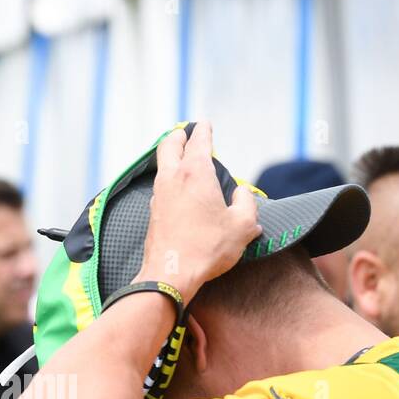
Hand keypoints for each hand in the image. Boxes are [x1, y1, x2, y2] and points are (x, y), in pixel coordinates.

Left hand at [139, 121, 261, 300]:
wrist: (170, 275)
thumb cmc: (207, 249)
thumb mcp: (242, 226)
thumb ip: (247, 204)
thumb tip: (241, 194)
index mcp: (195, 173)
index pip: (198, 141)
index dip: (203, 130)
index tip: (205, 124)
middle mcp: (172, 179)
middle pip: (169, 145)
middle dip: (178, 135)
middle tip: (184, 132)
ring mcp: (158, 196)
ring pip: (162, 166)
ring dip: (170, 157)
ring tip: (179, 158)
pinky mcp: (152, 214)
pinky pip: (159, 188)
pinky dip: (167, 181)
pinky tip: (174, 190)